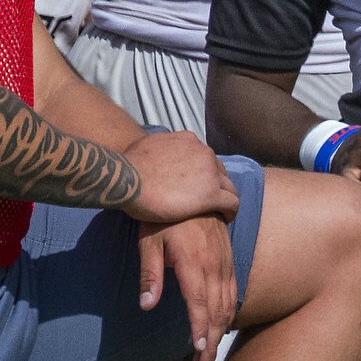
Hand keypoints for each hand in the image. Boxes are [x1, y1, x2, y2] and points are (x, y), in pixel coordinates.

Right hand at [125, 130, 241, 227]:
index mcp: (189, 141)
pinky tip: (226, 219)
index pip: (205, 158)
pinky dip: (231, 211)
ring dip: (225, 198)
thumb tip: (158, 152)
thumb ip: (161, 148)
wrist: (127, 179)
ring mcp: (210, 173)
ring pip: (229, 187)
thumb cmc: (128, 166)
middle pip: (220, 171)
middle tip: (210, 200)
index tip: (198, 185)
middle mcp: (204, 153)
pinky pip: (232, 203)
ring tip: (220, 212)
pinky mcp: (211, 194)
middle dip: (217, 185)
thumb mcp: (147, 145)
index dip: (204, 173)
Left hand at [136, 202, 238, 360]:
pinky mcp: (229, 258)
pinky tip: (223, 326)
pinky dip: (230, 313)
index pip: (200, 304)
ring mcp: (226, 262)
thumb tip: (147, 305)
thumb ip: (150, 274)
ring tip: (211, 355)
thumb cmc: (163, 217)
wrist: (192, 189)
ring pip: (229, 303)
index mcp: (195, 263)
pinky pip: (234, 291)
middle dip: (212, 342)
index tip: (200, 352)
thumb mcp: (149, 242)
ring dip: (222, 331)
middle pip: (218, 311)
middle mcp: (215, 265)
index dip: (201, 330)